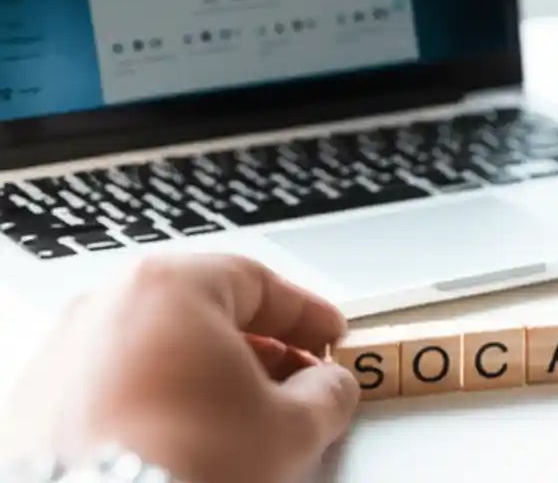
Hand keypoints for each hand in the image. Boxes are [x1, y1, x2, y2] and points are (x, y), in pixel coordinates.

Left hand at [2, 254, 358, 482]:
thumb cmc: (181, 464)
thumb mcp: (290, 428)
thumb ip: (326, 393)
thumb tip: (329, 389)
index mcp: (170, 286)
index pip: (260, 282)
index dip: (307, 314)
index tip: (329, 335)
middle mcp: (108, 306)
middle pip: (206, 312)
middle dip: (261, 348)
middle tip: (299, 382)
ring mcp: (67, 354)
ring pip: (160, 348)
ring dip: (210, 376)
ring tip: (246, 421)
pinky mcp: (39, 405)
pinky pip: (120, 385)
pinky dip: (162, 402)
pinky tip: (192, 440)